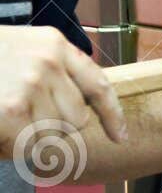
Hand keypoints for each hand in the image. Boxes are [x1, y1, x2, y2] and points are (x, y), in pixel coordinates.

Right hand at [0, 26, 126, 152]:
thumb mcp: (19, 49)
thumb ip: (52, 71)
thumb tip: (80, 114)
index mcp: (54, 45)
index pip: (98, 84)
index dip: (111, 115)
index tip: (119, 137)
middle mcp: (49, 63)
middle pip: (77, 119)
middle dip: (52, 128)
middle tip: (19, 119)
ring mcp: (31, 86)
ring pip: (53, 135)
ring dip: (29, 138)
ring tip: (5, 120)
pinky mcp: (12, 111)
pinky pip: (28, 146)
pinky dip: (12, 148)